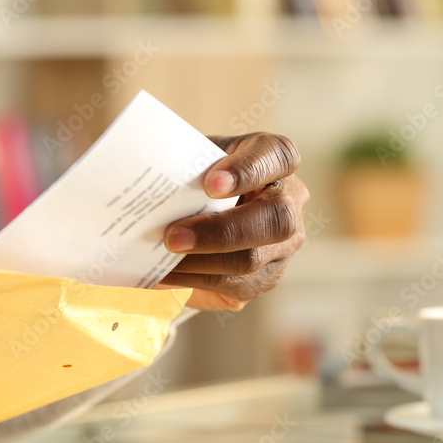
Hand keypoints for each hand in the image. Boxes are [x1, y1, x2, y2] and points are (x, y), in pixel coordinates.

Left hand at [158, 132, 308, 310]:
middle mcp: (290, 202)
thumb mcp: (197, 158)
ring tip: (161, 258)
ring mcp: (284, 244)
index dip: (248, 170)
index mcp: (277, 161)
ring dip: (200, 262)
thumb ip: (186, 161)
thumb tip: (152, 174)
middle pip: (274, 220)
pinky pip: (234, 285)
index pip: (277, 157)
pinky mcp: (267, 276)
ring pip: (251, 259)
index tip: (210, 183)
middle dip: (220, 231)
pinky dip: (195, 280)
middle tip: (172, 237)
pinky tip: (165, 275)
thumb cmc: (200, 176)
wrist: (203, 212)